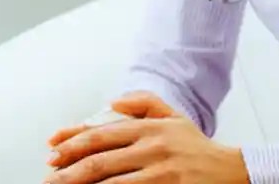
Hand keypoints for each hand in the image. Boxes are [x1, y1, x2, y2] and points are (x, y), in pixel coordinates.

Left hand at [44, 92, 247, 183]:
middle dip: (68, 169)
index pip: (101, 132)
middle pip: (99, 159)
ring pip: (109, 181)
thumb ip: (144, 103)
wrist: (230, 172)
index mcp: (149, 127)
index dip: (72, 141)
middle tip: (48, 176)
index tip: (51, 149)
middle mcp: (152, 147)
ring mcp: (159, 172)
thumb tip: (112, 103)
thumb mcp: (174, 117)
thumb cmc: (196, 148)